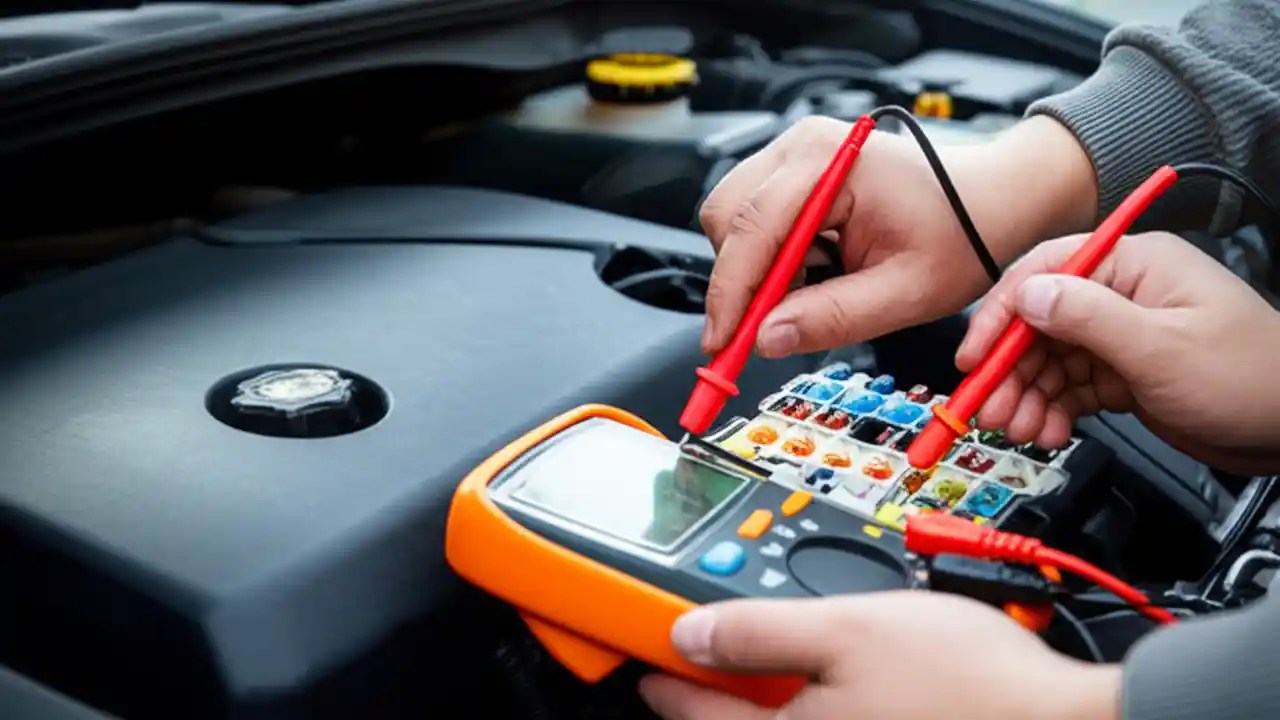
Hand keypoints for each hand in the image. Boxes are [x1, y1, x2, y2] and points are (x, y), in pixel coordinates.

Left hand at [638, 591, 1119, 719]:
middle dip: (715, 695)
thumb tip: (689, 633)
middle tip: (701, 660)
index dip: (667, 679)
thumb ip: (757, 632)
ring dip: (767, 701)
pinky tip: (834, 688)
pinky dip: (816, 710)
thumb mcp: (847, 627)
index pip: (699, 712)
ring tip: (768, 666)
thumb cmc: (967, 683)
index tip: (649, 663)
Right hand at [698, 114, 1095, 357]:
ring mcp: (796, 151)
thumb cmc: (963, 232)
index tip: (723, 345)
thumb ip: (833, 317)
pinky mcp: (795, 168)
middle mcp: (804, 146)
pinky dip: (767, 254)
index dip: (730, 295)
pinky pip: (752, 215)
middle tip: (769, 327)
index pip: (751, 231)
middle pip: (727, 218)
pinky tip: (812, 269)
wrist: (993, 198)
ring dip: (754, 268)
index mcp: (830, 163)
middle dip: (739, 280)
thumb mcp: (905, 293)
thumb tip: (768, 339)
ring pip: (731, 218)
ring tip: (811, 290)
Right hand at [956, 231, 1279, 473]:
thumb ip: (1088, 317)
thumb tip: (1029, 296)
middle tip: (991, 409)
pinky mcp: (1122, 372)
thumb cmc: (1252, 376)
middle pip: (1038, 324)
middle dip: (1009, 370)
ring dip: (1026, 396)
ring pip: (1048, 361)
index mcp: (1133, 265)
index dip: (1002, 316)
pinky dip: (1052, 410)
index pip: (1044, 274)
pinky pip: (1069, 387)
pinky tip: (1048, 431)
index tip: (975, 357)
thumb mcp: (1161, 346)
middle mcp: (1120, 294)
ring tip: (1019, 429)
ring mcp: (1120, 334)